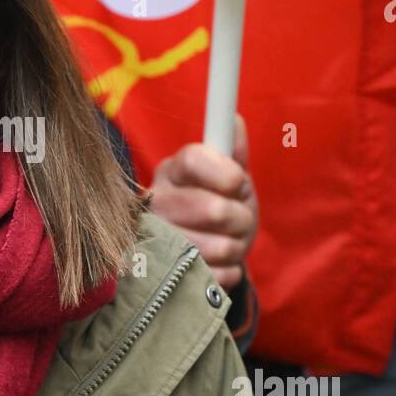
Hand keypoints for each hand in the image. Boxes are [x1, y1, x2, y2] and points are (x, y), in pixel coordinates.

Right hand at [149, 114, 257, 290]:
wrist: (202, 255)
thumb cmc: (217, 206)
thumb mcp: (227, 177)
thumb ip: (230, 149)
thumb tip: (233, 118)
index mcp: (171, 172)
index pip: (193, 160)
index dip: (225, 173)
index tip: (239, 183)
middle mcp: (156, 203)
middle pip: (213, 209)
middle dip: (240, 217)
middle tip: (237, 218)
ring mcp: (157, 242)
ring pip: (218, 247)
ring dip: (236, 246)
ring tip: (228, 242)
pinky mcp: (165, 277)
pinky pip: (216, 275)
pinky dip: (228, 271)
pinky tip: (217, 264)